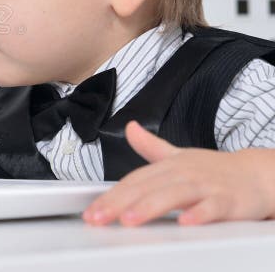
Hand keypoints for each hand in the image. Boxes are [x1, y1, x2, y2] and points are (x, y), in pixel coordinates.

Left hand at [82, 121, 274, 225]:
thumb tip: (129, 127)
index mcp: (169, 165)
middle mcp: (184, 173)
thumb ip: (151, 146)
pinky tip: (185, 222)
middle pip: (147, 187)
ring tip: (129, 219)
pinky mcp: (229, 200)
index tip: (92, 211)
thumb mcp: (179, 155)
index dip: (111, 196)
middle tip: (99, 217)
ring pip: (174, 195)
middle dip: (119, 203)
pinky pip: (213, 207)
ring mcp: (206, 185)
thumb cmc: (215, 169)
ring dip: (150, 207)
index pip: (134, 180)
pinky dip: (199, 213)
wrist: (258, 174)